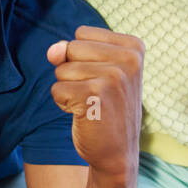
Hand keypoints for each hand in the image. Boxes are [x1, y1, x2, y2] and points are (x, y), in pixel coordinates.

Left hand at [46, 26, 143, 182]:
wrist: (116, 153)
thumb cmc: (104, 108)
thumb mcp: (92, 72)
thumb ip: (69, 52)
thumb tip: (53, 51)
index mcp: (134, 47)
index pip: (82, 35)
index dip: (81, 58)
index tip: (102, 79)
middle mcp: (129, 59)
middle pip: (71, 49)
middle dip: (72, 73)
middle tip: (96, 95)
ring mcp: (114, 77)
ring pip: (62, 70)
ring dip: (69, 90)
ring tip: (92, 105)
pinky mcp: (95, 95)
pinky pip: (57, 89)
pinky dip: (64, 104)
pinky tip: (85, 115)